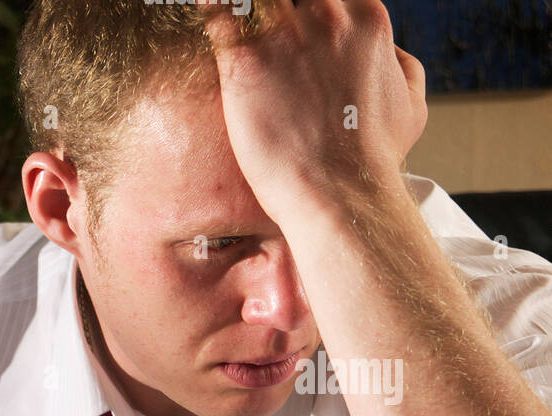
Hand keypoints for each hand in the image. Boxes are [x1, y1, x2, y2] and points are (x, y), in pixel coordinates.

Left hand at [205, 1, 426, 219]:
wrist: (340, 192)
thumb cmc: (373, 159)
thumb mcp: (411, 105)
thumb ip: (398, 66)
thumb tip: (388, 52)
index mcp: (366, 19)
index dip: (306, 19)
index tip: (288, 43)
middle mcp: (328, 16)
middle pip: (287, 1)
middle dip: (273, 19)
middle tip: (264, 57)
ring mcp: (286, 34)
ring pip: (254, 5)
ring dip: (247, 20)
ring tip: (241, 51)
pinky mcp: (245, 59)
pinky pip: (218, 14)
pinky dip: (211, 16)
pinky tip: (208, 22)